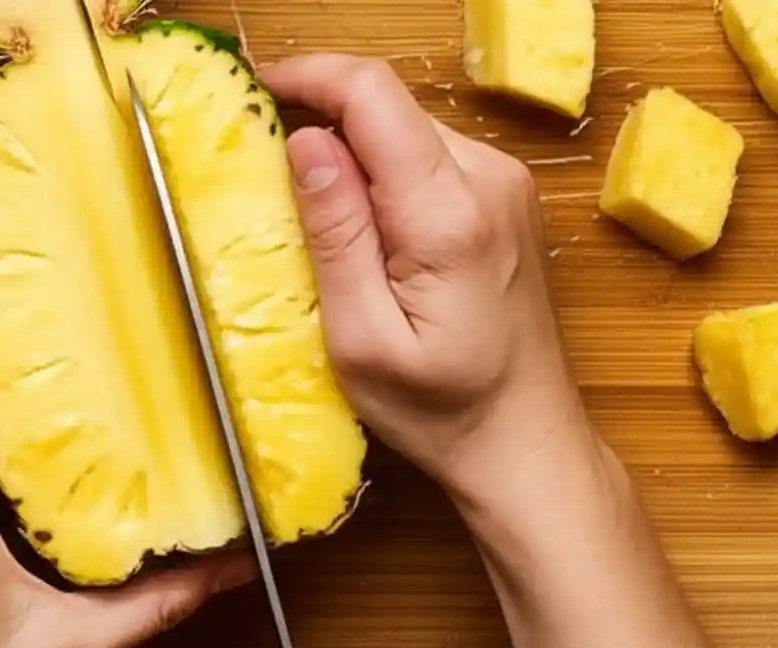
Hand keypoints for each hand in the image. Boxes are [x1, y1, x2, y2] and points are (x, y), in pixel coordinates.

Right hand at [262, 55, 590, 510]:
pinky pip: (427, 156)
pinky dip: (382, 173)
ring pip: (405, 129)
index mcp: (450, 214)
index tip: (252, 94)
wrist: (524, 440)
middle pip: (388, 107)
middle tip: (266, 170)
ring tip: (313, 213)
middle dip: (322, 120)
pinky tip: (364, 228)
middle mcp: (490, 180)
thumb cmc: (441, 409)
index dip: (307, 77)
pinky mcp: (503, 197)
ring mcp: (505, 184)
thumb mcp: (362, 339)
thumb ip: (336, 234)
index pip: (374, 95)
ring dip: (351, 151)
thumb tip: (305, 141)